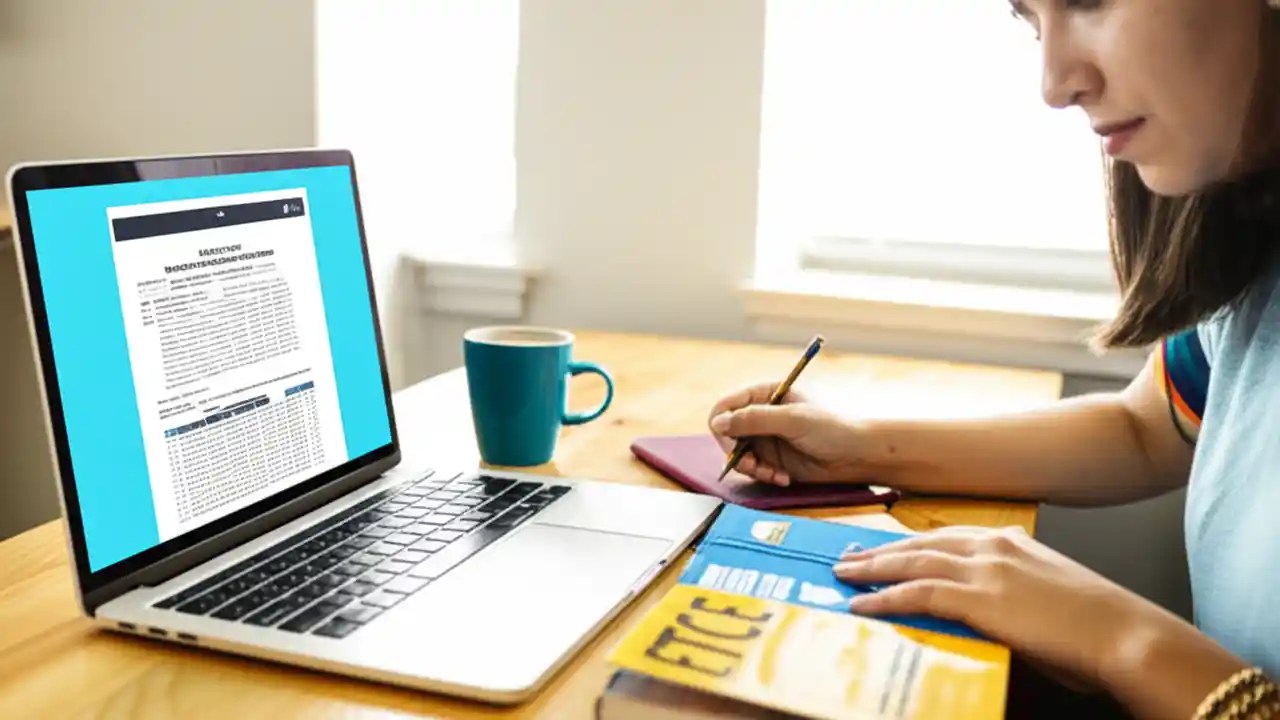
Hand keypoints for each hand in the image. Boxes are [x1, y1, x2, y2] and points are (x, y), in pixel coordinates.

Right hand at [707, 381, 873, 485]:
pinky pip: (752, 469)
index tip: (732, 444)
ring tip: (772, 474)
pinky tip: (783, 478)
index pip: (726, 405)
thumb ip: (754, 420)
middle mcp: (760, 414)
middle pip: (726, 433)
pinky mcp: (771, 459)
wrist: (857, 456)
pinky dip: (762, 475)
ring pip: (736, 454)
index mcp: (765, 393)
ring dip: (750, 468)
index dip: (722, 425)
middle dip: (736, 452)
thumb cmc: (832, 429)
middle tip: (753, 466)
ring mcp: (764, 437)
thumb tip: (718, 423)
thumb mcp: (793, 420)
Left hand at [833, 525, 1167, 690]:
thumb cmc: (1097, 627)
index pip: (945, 537)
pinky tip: (862, 604)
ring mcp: (984, 570)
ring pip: (911, 564)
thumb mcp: (1048, 597)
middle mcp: (992, 547)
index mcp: (1010, 543)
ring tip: (844, 577)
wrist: (1126, 635)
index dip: (909, 543)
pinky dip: (884, 598)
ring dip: (871, 570)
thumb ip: (1013, 594)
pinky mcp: (979, 599)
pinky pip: (917, 594)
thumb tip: (993, 610)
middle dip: (880, 551)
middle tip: (848, 557)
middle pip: (920, 544)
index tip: (884, 548)